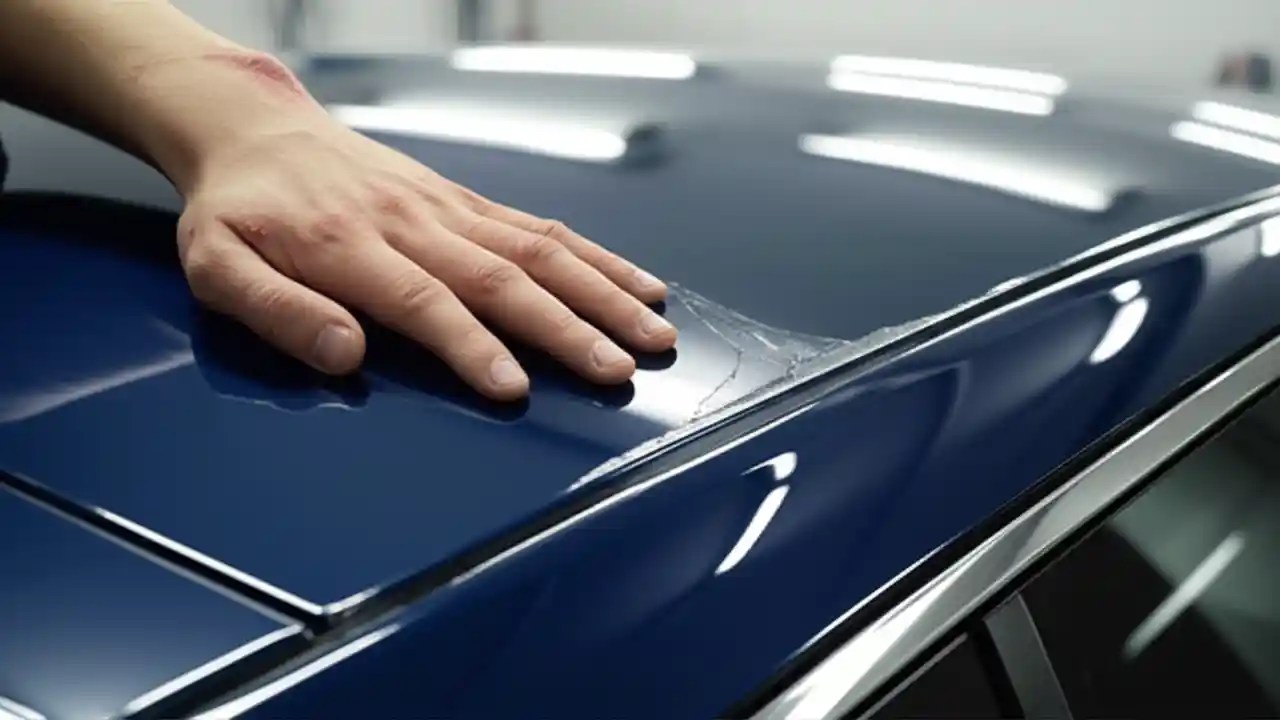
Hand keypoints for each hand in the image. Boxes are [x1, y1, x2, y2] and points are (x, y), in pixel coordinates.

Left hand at [176, 117, 675, 399]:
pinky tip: (638, 284)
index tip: (514, 388)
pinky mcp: (468, 201)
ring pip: (540, 249)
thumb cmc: (238, 209)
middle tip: (618, 371)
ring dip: (602, 293)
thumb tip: (343, 355)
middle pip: (503, 277)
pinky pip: (541, 227)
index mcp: (349, 247)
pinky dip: (596, 258)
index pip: (423, 301)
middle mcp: (414, 224)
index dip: (471, 345)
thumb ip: (276, 310)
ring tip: (654, 333)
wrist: (255, 128)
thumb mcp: (217, 264)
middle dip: (568, 328)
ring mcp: (450, 209)